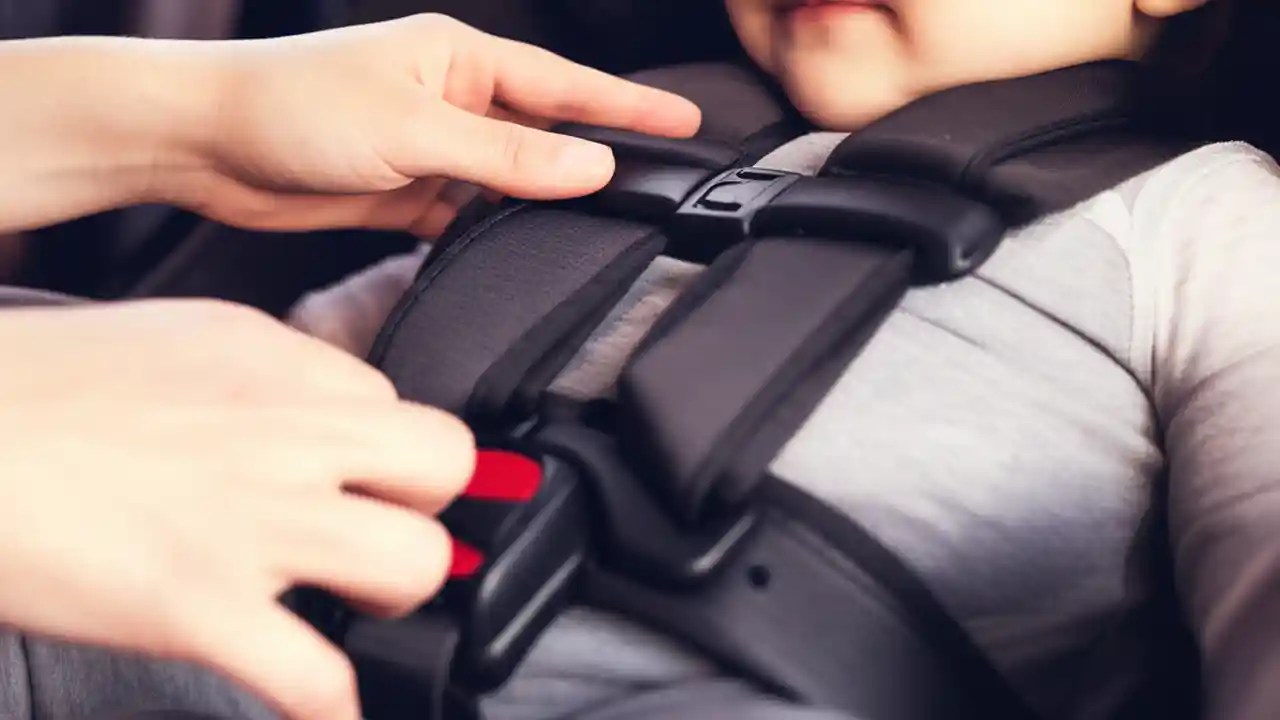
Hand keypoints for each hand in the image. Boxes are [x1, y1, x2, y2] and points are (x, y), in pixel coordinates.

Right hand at [0, 299, 475, 719]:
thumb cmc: (33, 392)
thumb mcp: (175, 343)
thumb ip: (264, 376)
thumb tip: (328, 416)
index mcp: (272, 362)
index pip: (398, 406)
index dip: (382, 453)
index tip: (363, 479)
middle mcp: (282, 433)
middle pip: (445, 465)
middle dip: (426, 508)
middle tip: (378, 531)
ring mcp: (250, 520)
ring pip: (413, 562)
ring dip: (395, 594)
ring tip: (345, 602)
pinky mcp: (201, 606)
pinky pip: (316, 679)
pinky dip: (331, 709)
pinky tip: (322, 712)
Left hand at [170, 13, 699, 235]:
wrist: (204, 143)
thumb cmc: (293, 107)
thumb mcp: (413, 130)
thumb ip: (505, 156)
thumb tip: (589, 168)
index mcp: (459, 60)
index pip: (565, 86)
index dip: (628, 107)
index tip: (685, 122)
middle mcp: (451, 99)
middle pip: (543, 136)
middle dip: (594, 161)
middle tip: (656, 190)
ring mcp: (428, 147)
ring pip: (507, 182)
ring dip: (539, 206)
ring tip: (592, 232)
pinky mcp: (402, 191)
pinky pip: (465, 216)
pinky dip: (488, 235)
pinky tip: (512, 253)